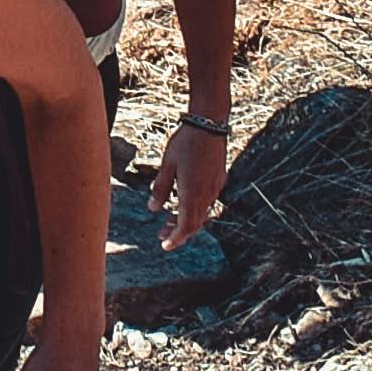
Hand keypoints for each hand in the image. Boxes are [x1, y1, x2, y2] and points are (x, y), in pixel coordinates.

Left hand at [153, 119, 228, 246]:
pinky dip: (193, 209)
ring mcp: (214, 187)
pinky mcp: (218, 180)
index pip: (186, 225)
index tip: (165, 246)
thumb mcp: (167, 165)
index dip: (176, 239)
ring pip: (201, 213)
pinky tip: (182, 203)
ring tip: (168, 222)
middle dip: (178, 233)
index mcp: (192, 193)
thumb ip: (160, 188)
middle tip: (162, 237)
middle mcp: (207, 194)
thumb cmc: (185, 143)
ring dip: (185, 221)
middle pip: (195, 223)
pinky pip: (206, 202)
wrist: (209, 124)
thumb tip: (153, 209)